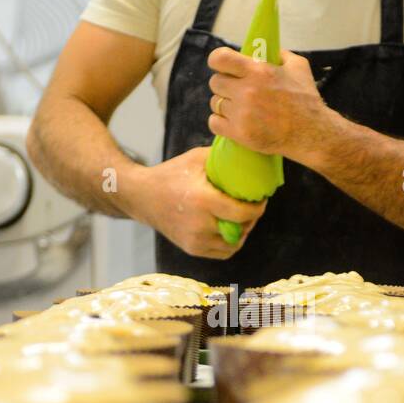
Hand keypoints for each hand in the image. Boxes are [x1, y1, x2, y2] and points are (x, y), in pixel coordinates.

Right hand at [128, 147, 265, 259]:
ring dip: (242, 232)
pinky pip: (222, 252)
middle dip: (252, 219)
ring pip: (233, 245)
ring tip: (242, 218)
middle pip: (241, 229)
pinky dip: (230, 242)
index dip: (258, 207)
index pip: (243, 213)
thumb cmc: (171, 174)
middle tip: (253, 207)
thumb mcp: (196, 159)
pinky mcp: (192, 249)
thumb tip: (248, 150)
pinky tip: (229, 228)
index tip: (261, 199)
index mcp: (203, 201)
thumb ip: (222, 157)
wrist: (142, 197)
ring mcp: (195, 240)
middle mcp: (199, 225)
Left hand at [206, 47, 330, 158]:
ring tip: (238, 108)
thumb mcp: (299, 67)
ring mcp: (241, 113)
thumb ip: (281, 55)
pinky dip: (221, 122)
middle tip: (236, 91)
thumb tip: (269, 50)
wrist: (311, 133)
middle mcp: (246, 90)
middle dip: (224, 85)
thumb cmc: (306, 100)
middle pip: (215, 82)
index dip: (218, 61)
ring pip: (215, 103)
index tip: (223, 67)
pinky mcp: (239, 133)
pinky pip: (214, 123)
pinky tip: (232, 121)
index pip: (219, 58)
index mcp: (258, 71)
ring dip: (224, 105)